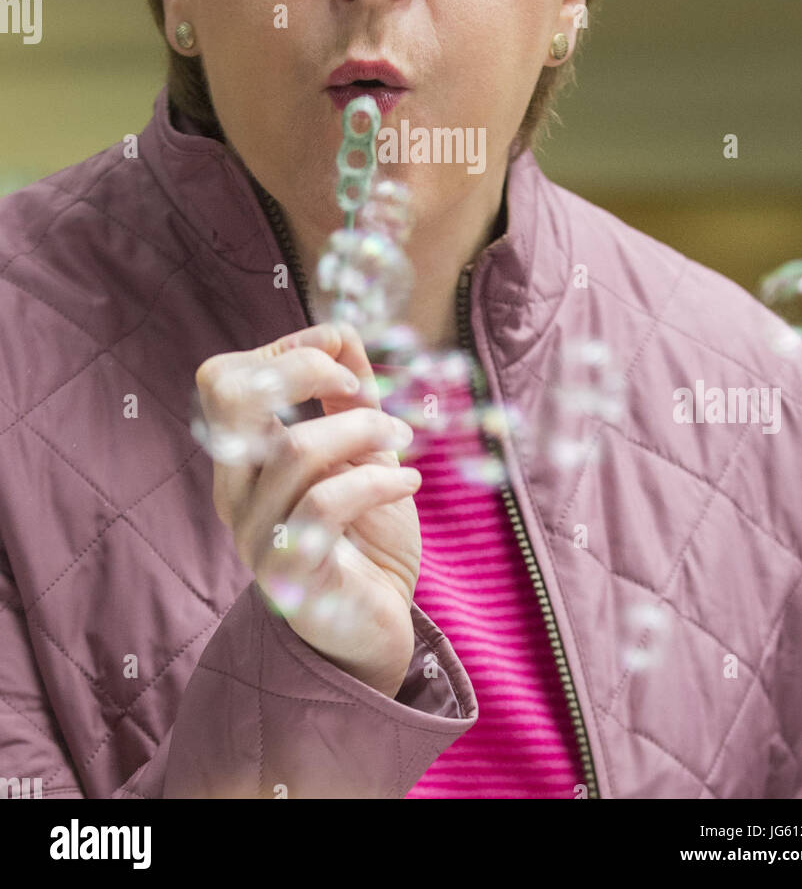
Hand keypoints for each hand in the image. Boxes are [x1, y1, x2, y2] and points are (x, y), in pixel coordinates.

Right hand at [195, 322, 421, 697]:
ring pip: (296, 447)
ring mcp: (255, 534)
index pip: (225, 377)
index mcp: (242, 458)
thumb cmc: (366, 537)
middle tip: (357, 386)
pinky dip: (378, 481)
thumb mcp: (360, 454)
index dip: (288, 348)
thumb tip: (345, 337)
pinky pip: (326, 503)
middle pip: (230, 394)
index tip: (347, 358)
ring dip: (365, 430)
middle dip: (303, 368)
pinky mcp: (290, 572)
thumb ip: (348, 399)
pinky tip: (410, 484)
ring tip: (402, 442)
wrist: (373, 629)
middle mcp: (235, 492)